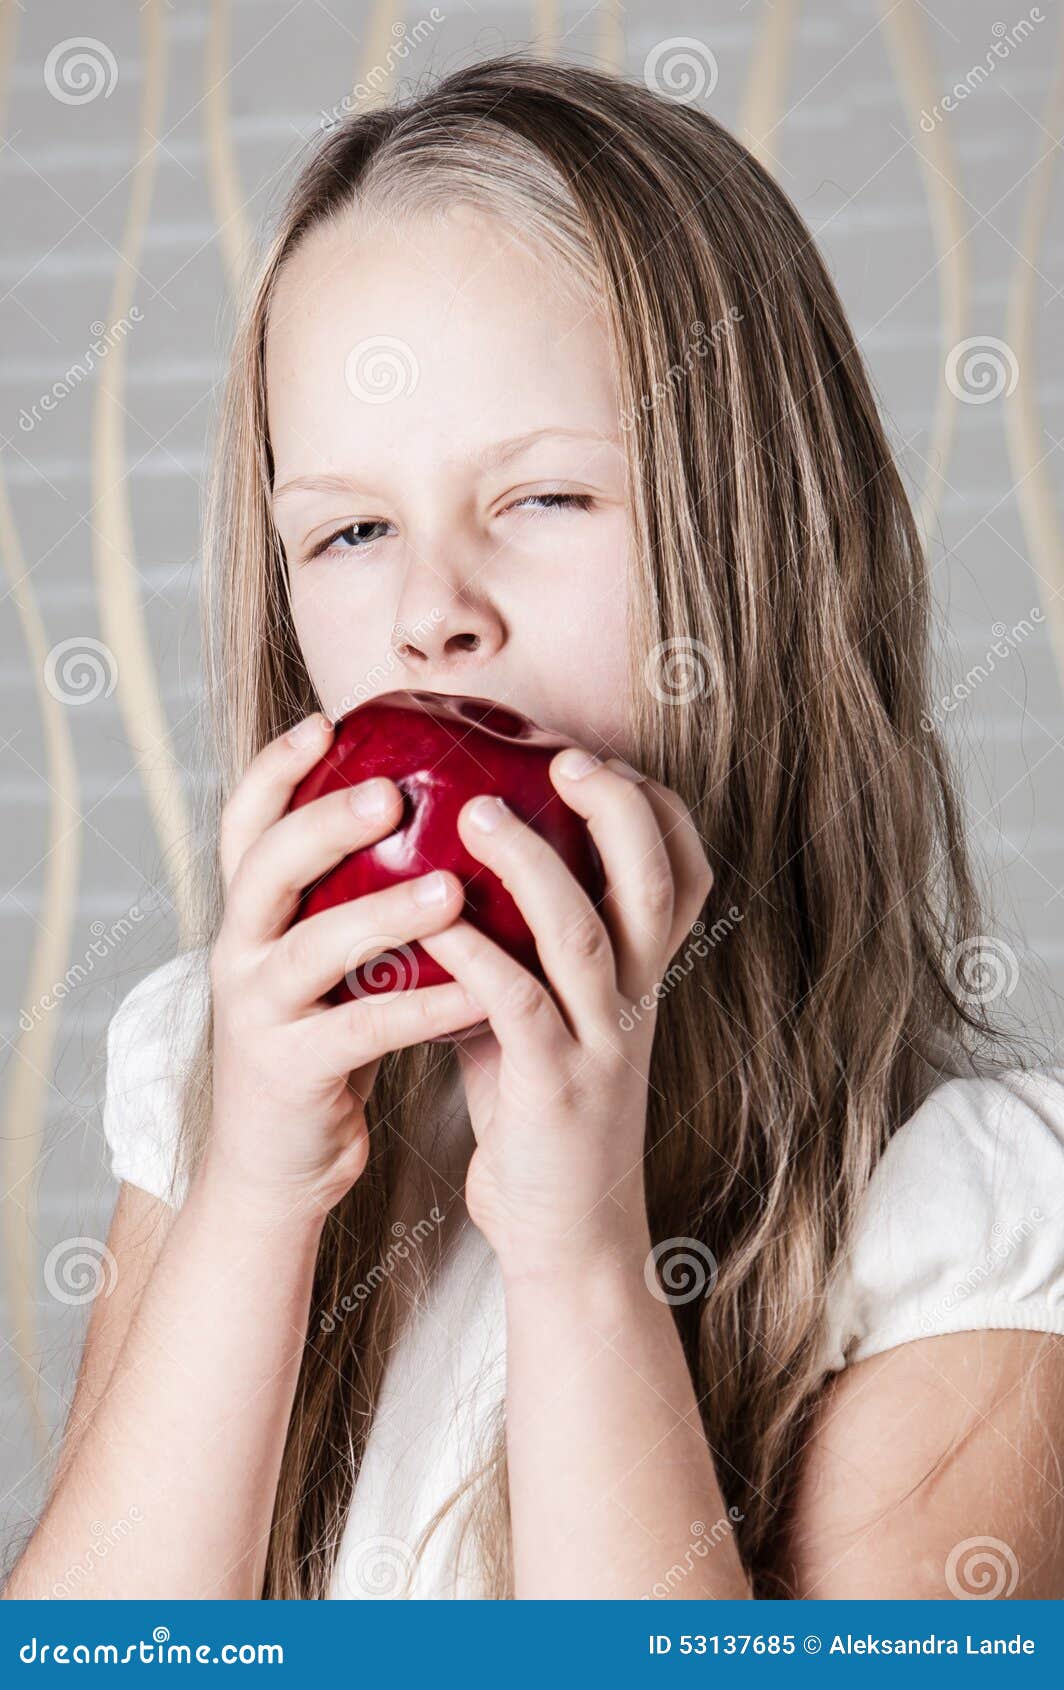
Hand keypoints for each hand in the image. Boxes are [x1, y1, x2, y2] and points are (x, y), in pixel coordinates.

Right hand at [203, 713, 483, 1217]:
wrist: (277, 1160)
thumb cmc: (323, 1039)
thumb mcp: (325, 956)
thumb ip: (353, 892)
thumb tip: (437, 810)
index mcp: (251, 912)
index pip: (245, 822)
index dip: (275, 767)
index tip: (325, 721)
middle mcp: (240, 950)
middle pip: (266, 867)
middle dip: (324, 822)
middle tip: (390, 791)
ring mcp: (259, 1011)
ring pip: (313, 947)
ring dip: (381, 914)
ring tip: (449, 889)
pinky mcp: (290, 1070)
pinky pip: (361, 1030)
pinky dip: (422, 1008)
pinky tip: (478, 989)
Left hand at [417, 750, 713, 1280]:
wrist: (568, 1231)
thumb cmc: (540, 1108)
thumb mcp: (550, 1011)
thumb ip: (527, 942)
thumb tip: (460, 861)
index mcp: (641, 974)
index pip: (684, 872)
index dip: (657, 807)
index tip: (601, 757)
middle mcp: (636, 998)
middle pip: (653, 882)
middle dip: (615, 809)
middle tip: (562, 758)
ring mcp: (602, 1043)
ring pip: (583, 933)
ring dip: (532, 865)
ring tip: (477, 813)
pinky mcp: (555, 1089)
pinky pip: (519, 1008)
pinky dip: (476, 958)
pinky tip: (436, 923)